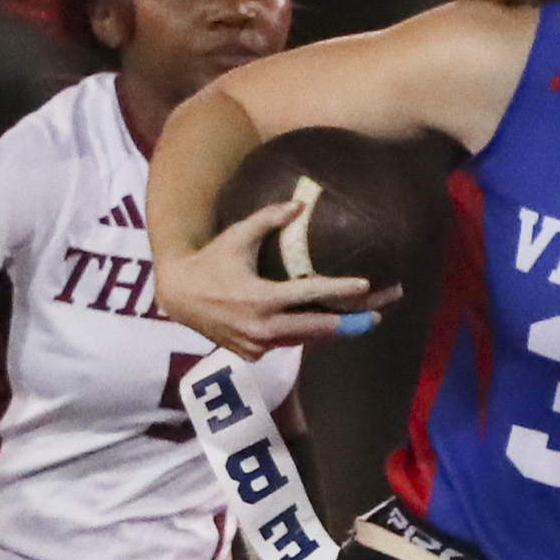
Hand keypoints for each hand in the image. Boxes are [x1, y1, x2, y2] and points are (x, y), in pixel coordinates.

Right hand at [156, 201, 390, 359]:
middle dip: (351, 321)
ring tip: (366, 320)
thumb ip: (268, 219)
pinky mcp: (253, 355)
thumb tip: (300, 205)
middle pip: (318, 328)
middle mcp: (262, 328)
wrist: (178, 296)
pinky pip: (289, 345)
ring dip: (335, 331)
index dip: (339, 291)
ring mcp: (257, 346)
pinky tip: (333, 328)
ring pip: (306, 340)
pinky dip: (308, 336)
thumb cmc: (210, 261)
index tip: (365, 286)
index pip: (309, 295)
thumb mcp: (236, 236)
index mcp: (260, 299)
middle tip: (381, 312)